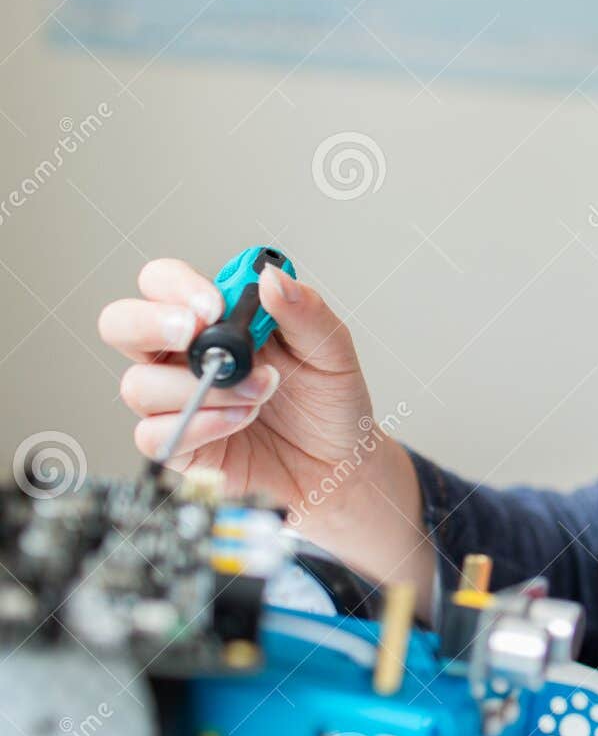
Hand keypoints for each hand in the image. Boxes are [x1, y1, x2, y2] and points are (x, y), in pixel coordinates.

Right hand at [98, 258, 411, 524]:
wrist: (339, 459)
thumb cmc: (330, 400)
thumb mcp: (330, 348)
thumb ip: (304, 310)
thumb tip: (272, 276)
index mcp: (215, 319)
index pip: (163, 283)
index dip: (176, 287)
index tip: (214, 305)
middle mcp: (184, 355)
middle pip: (121, 324)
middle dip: (149, 325)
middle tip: (196, 336)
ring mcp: (176, 400)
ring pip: (138, 385)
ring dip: (202, 388)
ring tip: (260, 392)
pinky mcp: (179, 444)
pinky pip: (152, 435)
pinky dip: (199, 425)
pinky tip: (240, 420)